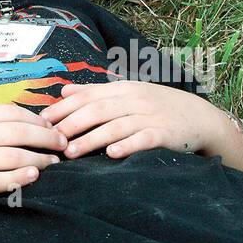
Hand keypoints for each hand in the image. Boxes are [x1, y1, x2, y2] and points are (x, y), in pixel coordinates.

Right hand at [0, 104, 66, 211]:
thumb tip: (23, 122)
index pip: (12, 112)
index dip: (37, 119)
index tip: (52, 127)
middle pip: (19, 132)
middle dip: (47, 138)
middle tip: (63, 145)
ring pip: (14, 156)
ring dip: (40, 159)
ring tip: (54, 164)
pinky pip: (0, 180)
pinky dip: (20, 177)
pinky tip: (34, 176)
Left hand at [39, 78, 215, 159]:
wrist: (200, 117)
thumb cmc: (158, 106)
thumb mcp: (127, 93)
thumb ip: (95, 92)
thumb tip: (63, 91)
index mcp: (122, 89)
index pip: (87, 96)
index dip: (63, 108)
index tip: (43, 120)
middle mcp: (134, 99)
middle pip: (97, 110)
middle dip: (72, 124)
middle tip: (51, 139)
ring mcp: (150, 116)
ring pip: (116, 125)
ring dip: (92, 139)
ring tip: (71, 152)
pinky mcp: (165, 133)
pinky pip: (143, 138)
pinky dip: (127, 145)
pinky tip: (111, 154)